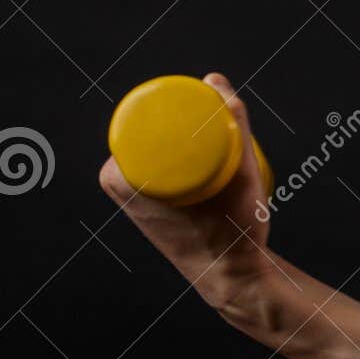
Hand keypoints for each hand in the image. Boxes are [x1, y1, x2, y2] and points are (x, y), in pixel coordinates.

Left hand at [99, 72, 272, 306]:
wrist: (233, 278)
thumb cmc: (233, 230)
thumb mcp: (240, 172)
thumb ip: (231, 124)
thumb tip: (213, 80)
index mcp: (120, 180)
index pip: (133, 122)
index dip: (165, 104)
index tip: (199, 101)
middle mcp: (120, 191)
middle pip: (145, 136)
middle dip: (178, 120)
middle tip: (213, 117)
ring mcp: (134, 204)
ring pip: (153, 153)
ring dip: (177, 138)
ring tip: (212, 133)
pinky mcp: (152, 212)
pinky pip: (159, 171)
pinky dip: (177, 157)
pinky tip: (199, 151)